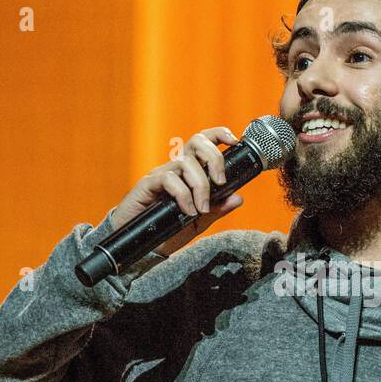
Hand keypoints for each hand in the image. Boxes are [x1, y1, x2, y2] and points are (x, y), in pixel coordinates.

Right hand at [109, 126, 244, 257]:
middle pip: (196, 142)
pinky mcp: (148, 184)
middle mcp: (176, 168)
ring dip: (200, 186)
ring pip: (186, 163)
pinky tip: (187, 212)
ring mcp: (161, 174)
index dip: (219, 135)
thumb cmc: (168, 231)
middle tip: (220, 182)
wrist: (142, 246)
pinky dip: (183, 195)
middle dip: (214, 158)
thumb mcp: (199, 222)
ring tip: (202, 209)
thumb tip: (238, 198)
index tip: (234, 141)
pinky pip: (169, 179)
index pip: (203, 142)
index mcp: (190, 171)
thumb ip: (218, 209)